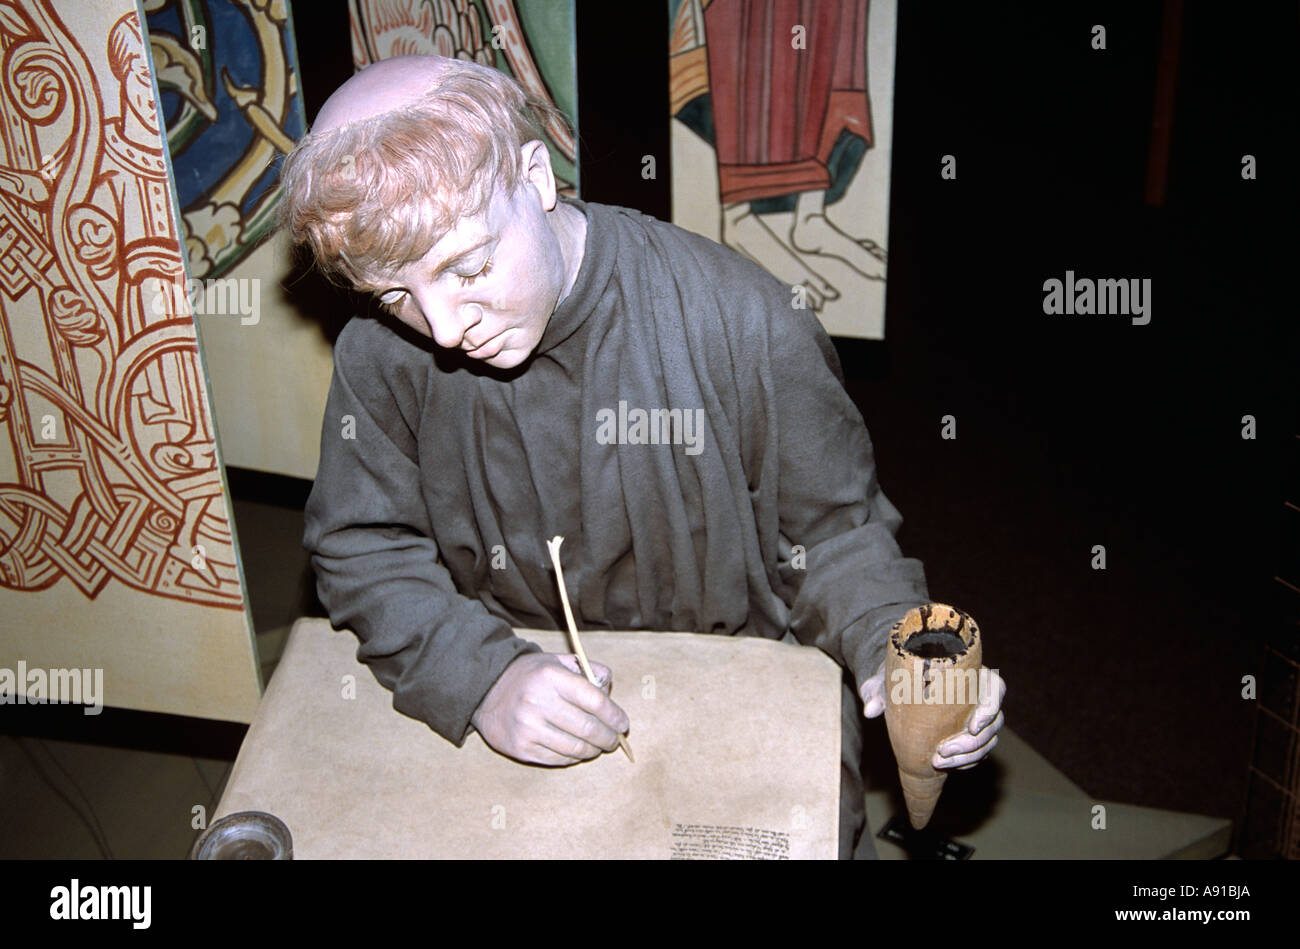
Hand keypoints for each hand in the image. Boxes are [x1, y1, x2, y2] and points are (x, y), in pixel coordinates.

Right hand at [471, 652, 629, 765]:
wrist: (487, 690)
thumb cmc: (531, 675)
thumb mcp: (558, 661)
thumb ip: (588, 671)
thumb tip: (610, 693)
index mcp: (552, 676)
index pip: (595, 701)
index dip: (615, 716)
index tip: (623, 724)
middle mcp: (539, 702)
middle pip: (588, 729)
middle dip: (608, 738)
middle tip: (614, 740)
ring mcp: (528, 727)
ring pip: (575, 748)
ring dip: (593, 750)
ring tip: (598, 747)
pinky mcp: (521, 748)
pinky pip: (558, 759)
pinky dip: (574, 757)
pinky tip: (578, 751)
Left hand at [860, 662, 1005, 769]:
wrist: (894, 683)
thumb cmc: (897, 673)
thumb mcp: (886, 677)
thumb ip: (878, 689)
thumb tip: (870, 710)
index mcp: (968, 672)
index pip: (995, 687)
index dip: (990, 707)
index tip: (971, 726)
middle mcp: (977, 694)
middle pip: (994, 721)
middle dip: (972, 743)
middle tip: (943, 751)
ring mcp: (975, 716)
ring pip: (988, 740)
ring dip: (968, 757)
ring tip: (939, 763)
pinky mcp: (967, 733)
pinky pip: (978, 752)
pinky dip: (965, 762)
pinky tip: (946, 766)